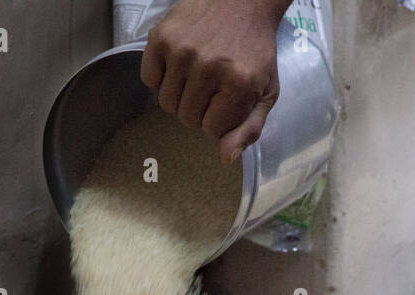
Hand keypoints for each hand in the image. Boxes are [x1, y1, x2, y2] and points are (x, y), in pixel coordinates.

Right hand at [140, 0, 285, 163]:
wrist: (243, 0)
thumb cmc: (255, 49)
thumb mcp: (266, 91)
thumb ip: (249, 128)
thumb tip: (226, 158)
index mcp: (239, 83)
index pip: (212, 131)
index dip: (218, 120)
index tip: (226, 101)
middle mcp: (209, 66)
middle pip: (186, 119)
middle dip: (199, 109)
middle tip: (211, 86)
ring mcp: (182, 51)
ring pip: (166, 103)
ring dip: (180, 96)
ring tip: (196, 75)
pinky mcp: (161, 37)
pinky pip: (148, 79)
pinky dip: (160, 77)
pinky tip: (178, 63)